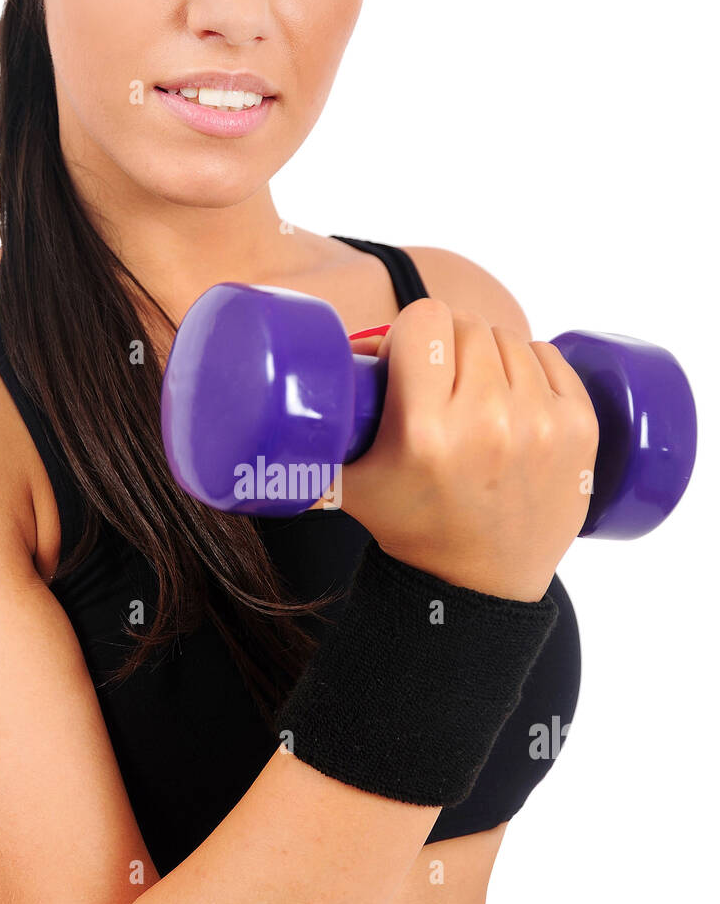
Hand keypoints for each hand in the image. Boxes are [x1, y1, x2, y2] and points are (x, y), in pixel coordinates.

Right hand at [341, 299, 599, 600]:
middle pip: (467, 325)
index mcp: (425, 431)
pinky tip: (512, 402)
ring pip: (509, 338)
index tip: (407, 360)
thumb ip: (324, 423)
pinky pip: (549, 357)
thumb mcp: (347, 480)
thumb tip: (326, 358)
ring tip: (474, 399)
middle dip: (447, 347)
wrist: (479, 585)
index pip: (424, 319)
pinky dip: (530, 370)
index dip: (410, 334)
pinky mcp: (580, 427)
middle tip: (439, 385)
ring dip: (488, 358)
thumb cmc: (412, 526)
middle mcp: (488, 422)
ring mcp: (542, 423)